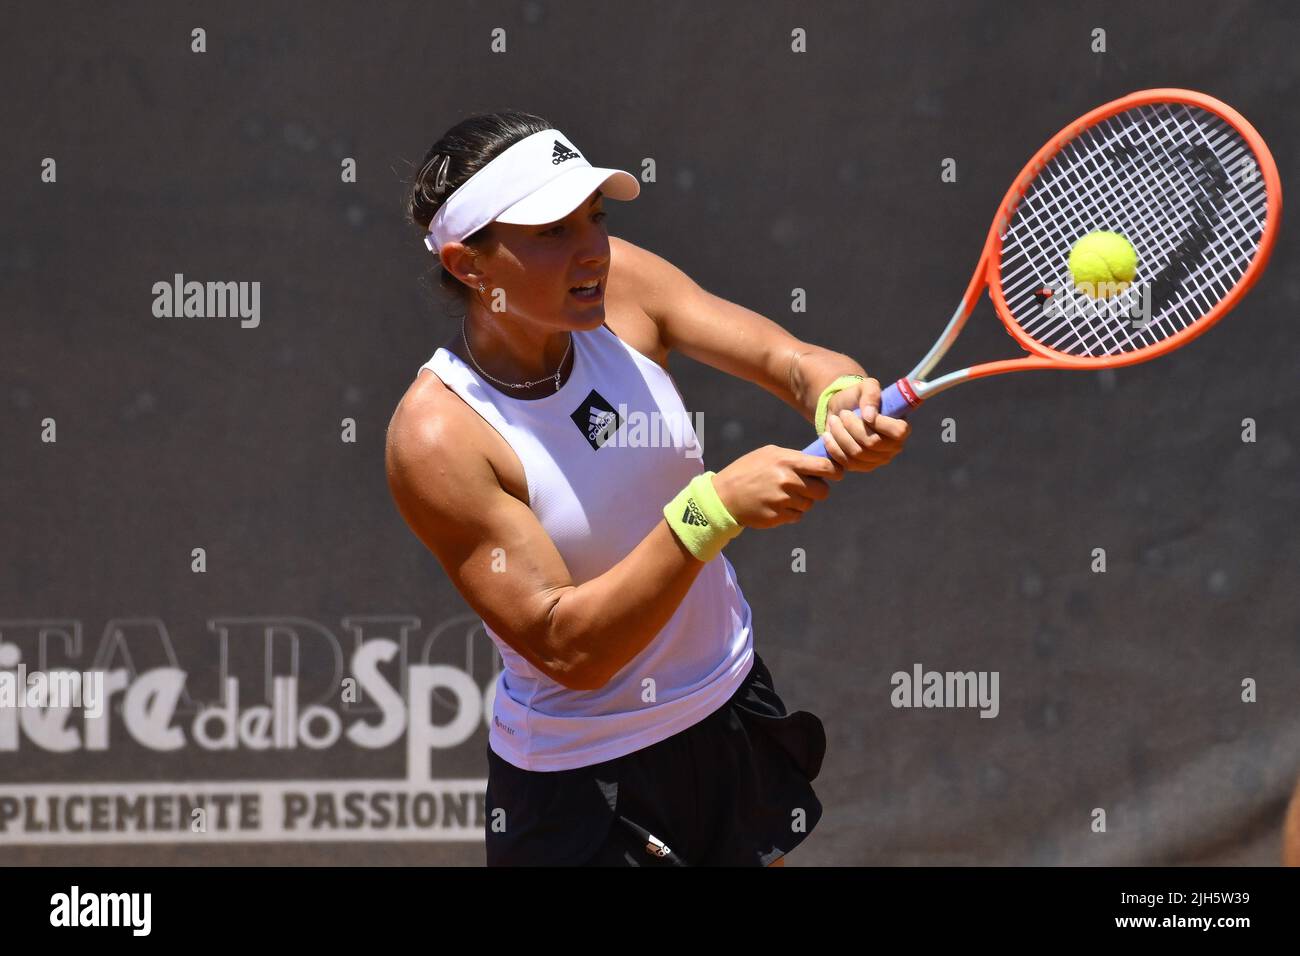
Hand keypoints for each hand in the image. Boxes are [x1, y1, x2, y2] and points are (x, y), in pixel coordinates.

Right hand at [712, 445, 843, 528]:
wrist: (723, 496)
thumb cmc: (748, 470)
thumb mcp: (769, 454)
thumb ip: (795, 457)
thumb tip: (821, 462)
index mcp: (787, 461)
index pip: (825, 467)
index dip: (835, 471)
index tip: (835, 473)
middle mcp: (788, 481)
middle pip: (823, 490)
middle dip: (818, 489)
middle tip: (806, 486)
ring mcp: (783, 501)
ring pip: (810, 504)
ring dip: (802, 501)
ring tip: (785, 495)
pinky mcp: (778, 517)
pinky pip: (798, 516)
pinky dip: (792, 512)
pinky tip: (777, 505)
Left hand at [821, 377, 910, 471]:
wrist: (841, 410)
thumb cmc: (858, 397)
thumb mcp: (866, 387)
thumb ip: (871, 394)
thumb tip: (870, 416)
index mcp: (901, 428)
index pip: (898, 432)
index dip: (879, 423)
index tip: (862, 413)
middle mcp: (893, 447)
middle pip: (872, 443)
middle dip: (852, 427)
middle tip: (843, 414)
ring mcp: (877, 460)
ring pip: (856, 453)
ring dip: (840, 435)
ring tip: (834, 421)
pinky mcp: (860, 467)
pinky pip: (846, 463)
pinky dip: (833, 447)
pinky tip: (828, 435)